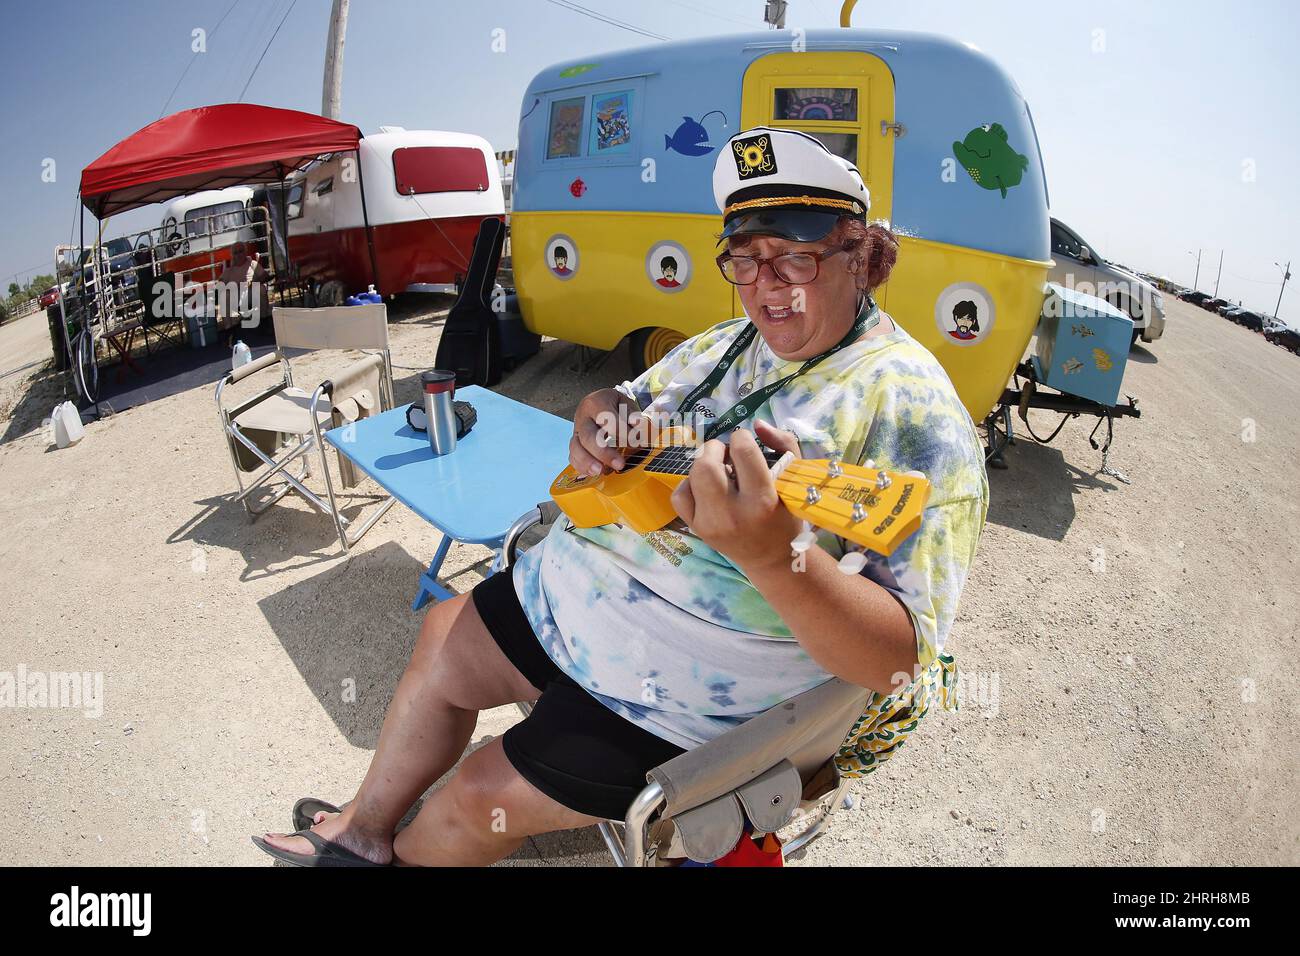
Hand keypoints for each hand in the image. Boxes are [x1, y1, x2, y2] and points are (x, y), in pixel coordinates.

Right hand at [569, 388, 642, 476]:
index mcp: (596, 403)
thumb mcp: (626, 403)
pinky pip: (573, 456)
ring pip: (576, 447)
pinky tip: (593, 473)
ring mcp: (576, 431)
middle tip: (619, 464)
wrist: (602, 403)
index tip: (636, 442)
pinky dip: (581, 466)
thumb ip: (632, 415)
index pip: (608, 420)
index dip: (624, 433)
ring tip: (600, 471)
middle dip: (604, 452)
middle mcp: (583, 417)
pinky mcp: (575, 443)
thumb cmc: (616, 406)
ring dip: (588, 462)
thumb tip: (636, 423)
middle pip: (588, 436)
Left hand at [670, 422, 802, 572]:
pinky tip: (705, 487)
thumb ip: (783, 444)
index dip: (742, 438)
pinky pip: (679, 496)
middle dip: (715, 449)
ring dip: (703, 465)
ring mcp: (710, 523)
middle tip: (727, 455)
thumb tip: (756, 424)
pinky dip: (688, 484)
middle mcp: (732, 513)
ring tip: (719, 471)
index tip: (746, 444)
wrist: (771, 558)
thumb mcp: (794, 478)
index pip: (742, 451)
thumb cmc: (786, 515)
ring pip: (691, 477)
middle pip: (706, 464)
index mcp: (762, 499)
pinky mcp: (696, 529)